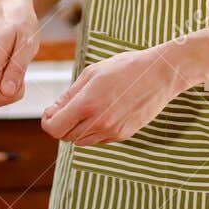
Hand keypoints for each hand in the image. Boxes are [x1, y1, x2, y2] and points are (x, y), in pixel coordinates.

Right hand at [0, 0, 39, 105]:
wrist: (10, 4)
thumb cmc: (21, 20)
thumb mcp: (28, 43)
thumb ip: (17, 68)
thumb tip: (7, 92)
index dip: (9, 96)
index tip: (22, 83)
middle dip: (9, 92)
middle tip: (22, 72)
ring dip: (6, 85)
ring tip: (15, 63)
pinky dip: (1, 79)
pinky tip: (8, 63)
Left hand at [39, 45, 185, 144]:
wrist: (160, 74)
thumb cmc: (125, 68)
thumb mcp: (92, 74)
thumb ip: (69, 95)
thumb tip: (52, 112)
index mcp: (88, 104)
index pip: (54, 128)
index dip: (48, 121)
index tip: (51, 112)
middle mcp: (99, 122)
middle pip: (66, 136)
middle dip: (62, 124)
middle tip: (69, 107)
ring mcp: (112, 132)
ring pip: (81, 140)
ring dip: (77, 128)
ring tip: (88, 108)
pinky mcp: (123, 135)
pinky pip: (98, 139)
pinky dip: (94, 130)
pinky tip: (104, 112)